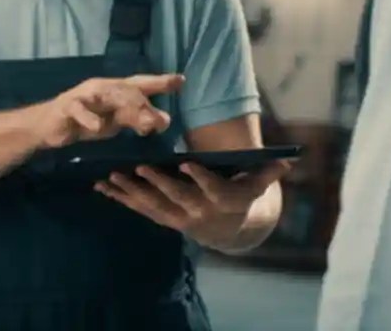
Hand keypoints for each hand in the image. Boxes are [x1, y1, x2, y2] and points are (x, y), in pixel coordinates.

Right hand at [34, 74, 182, 149]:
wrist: (49, 125)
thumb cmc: (85, 120)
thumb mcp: (115, 122)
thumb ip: (137, 120)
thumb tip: (165, 120)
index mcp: (115, 90)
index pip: (141, 83)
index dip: (160, 82)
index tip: (180, 80)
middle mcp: (102, 87)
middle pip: (128, 90)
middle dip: (146, 104)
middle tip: (161, 122)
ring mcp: (85, 94)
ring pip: (108, 96)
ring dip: (126, 108)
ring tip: (142, 125)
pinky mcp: (68, 106)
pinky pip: (80, 110)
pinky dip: (90, 118)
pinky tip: (99, 128)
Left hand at [95, 159, 293, 247]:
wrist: (231, 230)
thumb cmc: (243, 196)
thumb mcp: (257, 185)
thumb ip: (267, 172)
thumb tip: (286, 160)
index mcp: (224, 200)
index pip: (213, 189)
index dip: (201, 178)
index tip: (187, 162)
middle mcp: (200, 212)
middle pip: (178, 198)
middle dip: (158, 183)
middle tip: (140, 166)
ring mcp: (179, 218)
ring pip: (154, 206)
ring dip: (132, 192)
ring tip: (112, 177)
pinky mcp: (164, 219)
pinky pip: (142, 210)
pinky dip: (122, 199)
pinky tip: (104, 188)